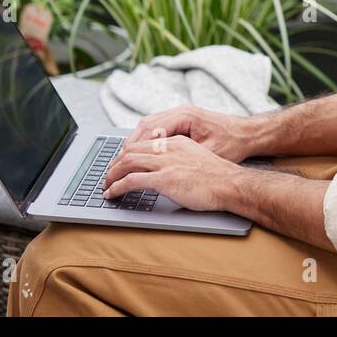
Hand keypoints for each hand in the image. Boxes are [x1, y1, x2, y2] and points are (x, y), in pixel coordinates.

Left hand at [102, 135, 243, 212]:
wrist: (231, 184)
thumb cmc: (218, 177)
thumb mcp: (198, 159)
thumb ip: (180, 159)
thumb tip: (168, 170)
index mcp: (177, 142)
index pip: (144, 143)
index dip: (127, 153)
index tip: (120, 164)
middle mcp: (169, 149)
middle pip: (131, 150)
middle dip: (115, 163)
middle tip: (107, 175)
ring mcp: (167, 163)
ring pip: (127, 162)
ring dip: (112, 174)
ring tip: (106, 185)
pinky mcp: (165, 179)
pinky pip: (132, 180)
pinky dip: (117, 187)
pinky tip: (112, 193)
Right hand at [122, 104, 257, 162]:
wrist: (250, 134)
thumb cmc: (233, 143)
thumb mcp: (208, 153)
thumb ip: (183, 157)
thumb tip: (159, 165)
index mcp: (185, 115)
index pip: (150, 128)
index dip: (134, 146)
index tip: (123, 161)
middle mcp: (181, 111)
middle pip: (145, 125)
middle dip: (130, 144)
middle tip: (118, 163)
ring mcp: (181, 114)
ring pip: (149, 125)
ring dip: (137, 142)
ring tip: (125, 160)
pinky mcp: (183, 121)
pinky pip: (158, 128)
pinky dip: (147, 140)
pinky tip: (141, 155)